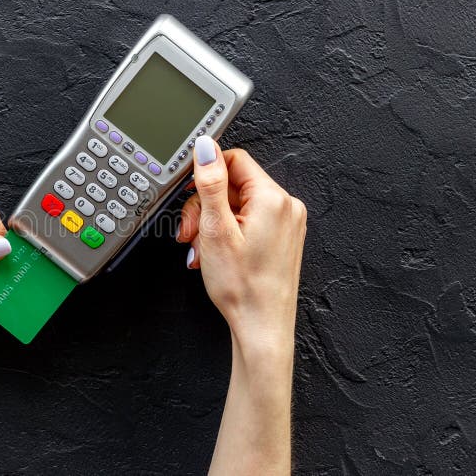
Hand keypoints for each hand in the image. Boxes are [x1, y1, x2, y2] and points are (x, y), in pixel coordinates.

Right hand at [177, 137, 305, 349]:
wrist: (262, 328)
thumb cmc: (243, 288)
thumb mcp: (216, 229)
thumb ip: (210, 183)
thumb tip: (205, 147)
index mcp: (272, 198)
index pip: (234, 160)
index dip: (206, 176)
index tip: (190, 196)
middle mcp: (285, 206)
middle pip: (233, 185)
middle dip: (204, 208)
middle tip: (190, 233)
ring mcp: (285, 223)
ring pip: (237, 206)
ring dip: (211, 225)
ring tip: (200, 249)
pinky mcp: (281, 238)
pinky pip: (247, 222)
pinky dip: (226, 234)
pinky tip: (213, 254)